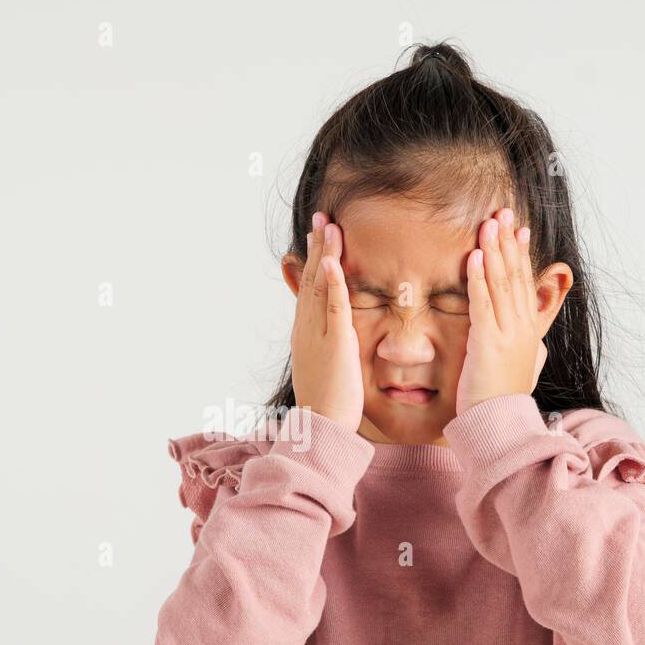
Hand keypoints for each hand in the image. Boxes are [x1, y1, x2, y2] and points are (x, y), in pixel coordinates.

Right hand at [291, 212, 363, 431]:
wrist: (321, 426)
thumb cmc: (328, 403)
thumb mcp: (325, 368)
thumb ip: (332, 346)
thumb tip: (338, 336)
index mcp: (306, 333)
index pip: (310, 289)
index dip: (315, 261)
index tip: (319, 237)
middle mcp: (307, 328)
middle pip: (312, 280)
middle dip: (317, 247)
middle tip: (321, 217)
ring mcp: (318, 334)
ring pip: (320, 286)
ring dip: (325, 253)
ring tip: (328, 225)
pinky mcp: (335, 343)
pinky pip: (333, 307)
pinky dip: (334, 282)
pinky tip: (335, 261)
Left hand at [455, 208, 548, 414]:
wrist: (499, 423)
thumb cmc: (500, 398)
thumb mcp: (516, 363)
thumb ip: (515, 339)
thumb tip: (519, 326)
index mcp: (528, 330)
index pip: (524, 283)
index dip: (520, 254)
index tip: (518, 228)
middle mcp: (522, 327)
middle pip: (514, 276)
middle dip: (507, 242)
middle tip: (502, 213)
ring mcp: (507, 334)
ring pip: (500, 284)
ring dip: (493, 251)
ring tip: (488, 224)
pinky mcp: (489, 343)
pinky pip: (482, 304)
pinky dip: (477, 279)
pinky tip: (472, 257)